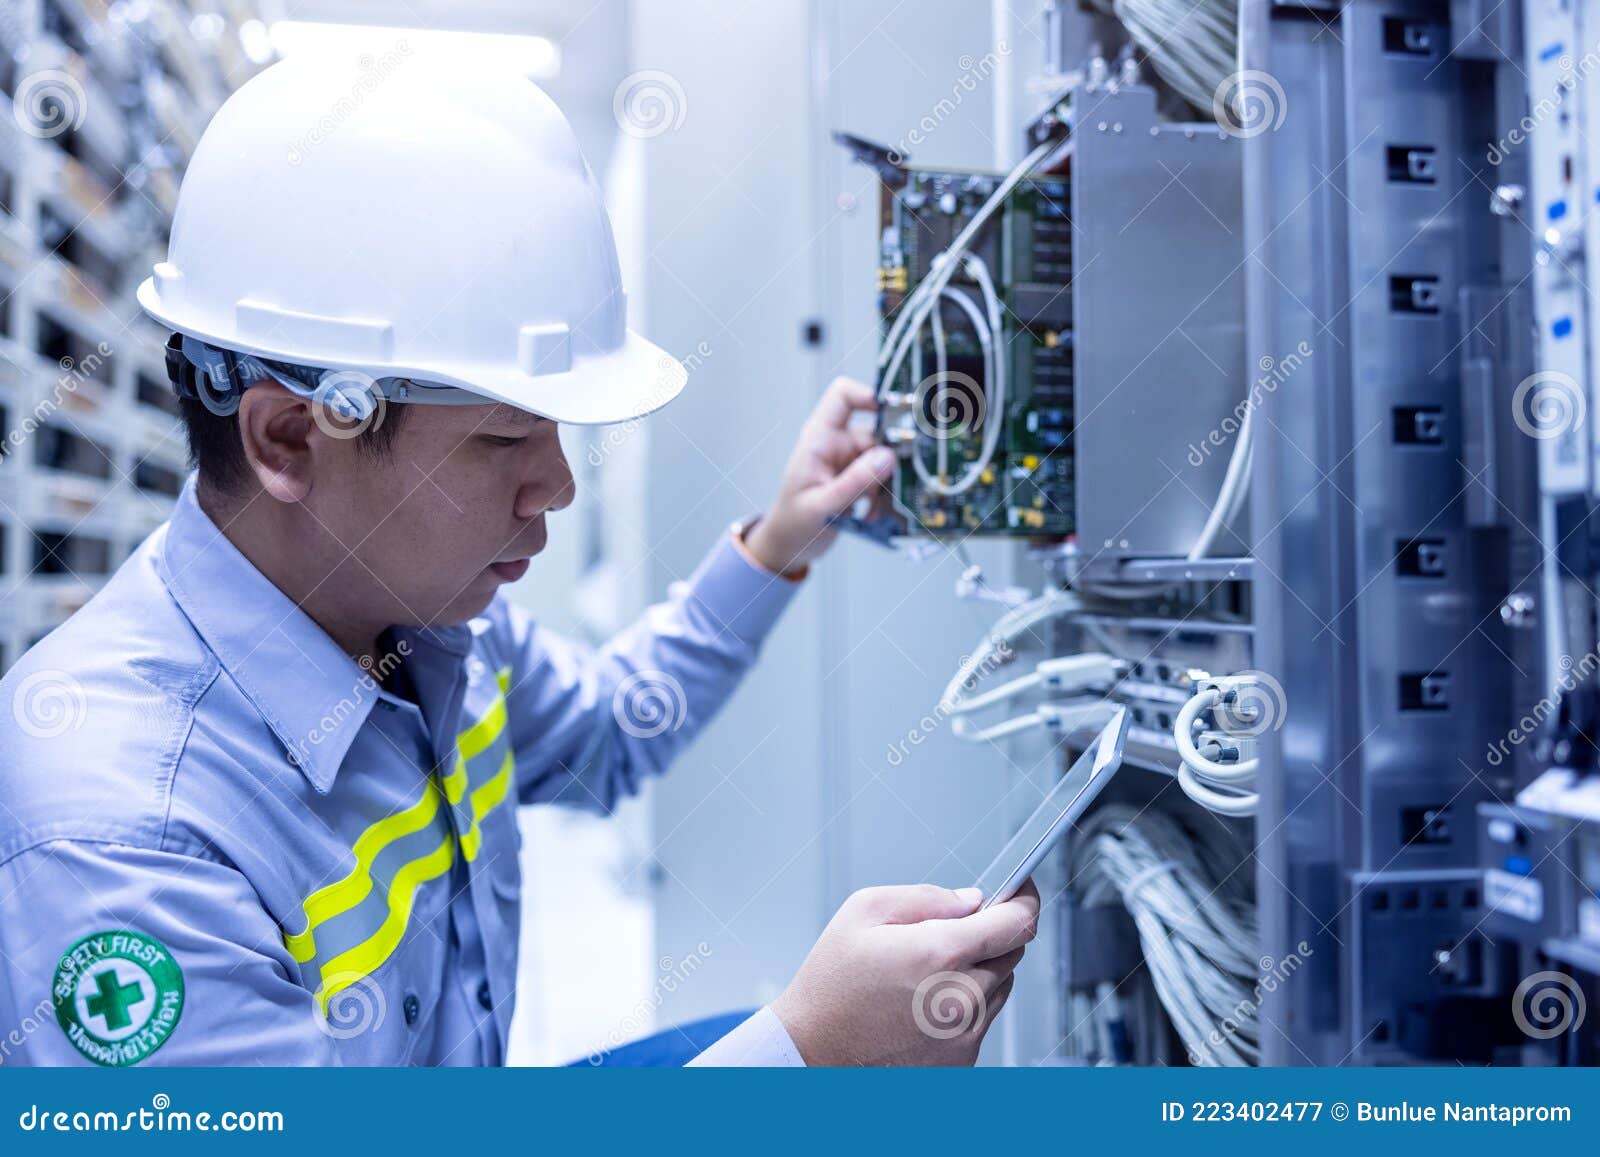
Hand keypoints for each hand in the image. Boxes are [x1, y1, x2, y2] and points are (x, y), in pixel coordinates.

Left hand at [742, 376, 894, 574]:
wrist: (787, 548)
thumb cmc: (791, 523)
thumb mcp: (822, 504)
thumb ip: (854, 481)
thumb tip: (887, 456)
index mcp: (819, 440)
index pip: (843, 397)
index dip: (868, 396)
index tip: (893, 413)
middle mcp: (836, 446)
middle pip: (876, 434)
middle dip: (889, 458)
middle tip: (896, 480)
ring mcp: (848, 463)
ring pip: (884, 461)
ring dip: (887, 484)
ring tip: (878, 507)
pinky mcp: (857, 481)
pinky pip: (882, 480)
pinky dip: (884, 497)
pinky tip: (873, 514)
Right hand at [769, 880, 1039, 1065]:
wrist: (812, 1053)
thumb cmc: (831, 986)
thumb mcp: (864, 912)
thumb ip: (927, 897)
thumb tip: (971, 901)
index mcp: (940, 954)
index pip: (1017, 922)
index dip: (1024, 898)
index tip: (1022, 888)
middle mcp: (961, 999)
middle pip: (1012, 953)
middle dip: (992, 934)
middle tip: (951, 931)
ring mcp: (964, 1035)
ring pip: (1000, 986)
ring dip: (979, 970)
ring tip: (926, 972)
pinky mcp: (962, 1061)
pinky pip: (983, 1019)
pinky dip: (965, 1003)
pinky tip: (923, 1002)